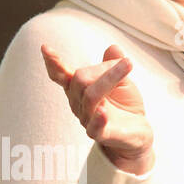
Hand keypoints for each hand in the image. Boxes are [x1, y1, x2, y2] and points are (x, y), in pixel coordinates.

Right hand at [42, 43, 153, 172]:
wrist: (138, 131)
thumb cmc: (125, 104)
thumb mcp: (122, 80)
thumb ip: (113, 65)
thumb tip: (113, 48)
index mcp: (78, 89)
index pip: (60, 76)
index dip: (53, 63)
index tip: (45, 48)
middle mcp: (78, 104)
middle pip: (80, 79)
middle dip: (104, 68)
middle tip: (128, 62)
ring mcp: (87, 119)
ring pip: (90, 96)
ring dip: (110, 78)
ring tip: (128, 65)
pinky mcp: (101, 134)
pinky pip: (94, 128)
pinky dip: (98, 119)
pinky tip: (103, 111)